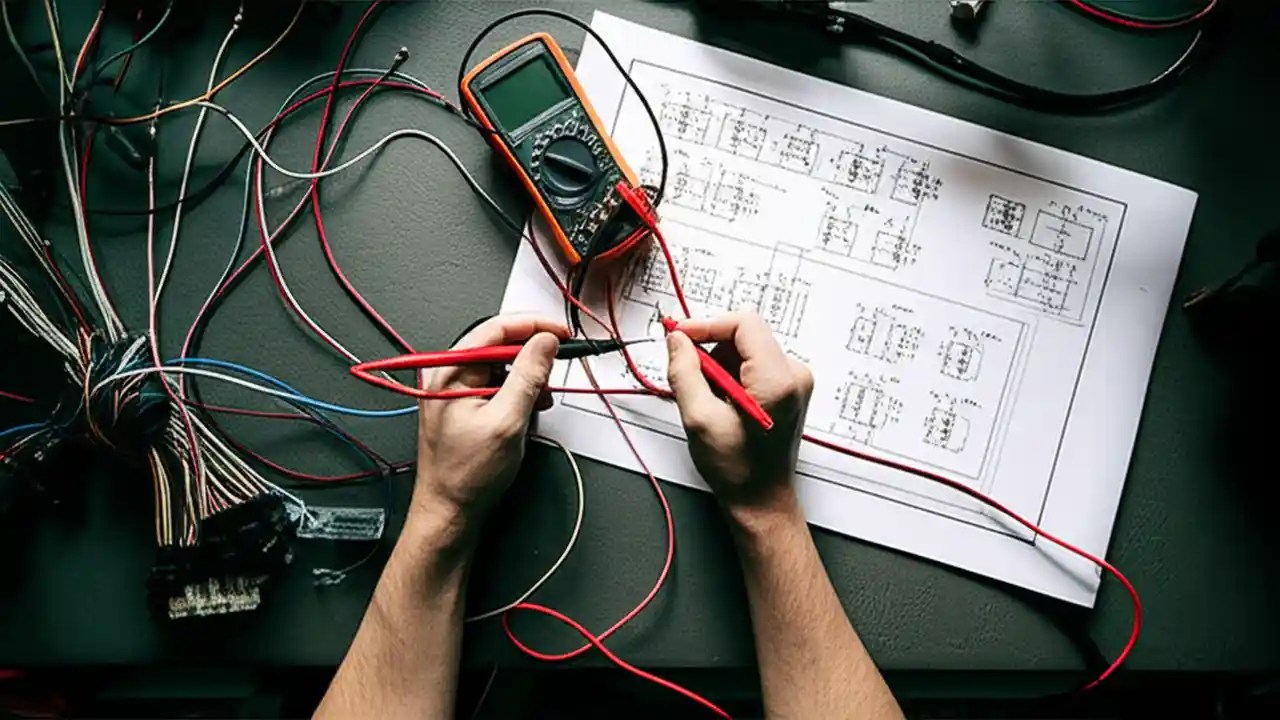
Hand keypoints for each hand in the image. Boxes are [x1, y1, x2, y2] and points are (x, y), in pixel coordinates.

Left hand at [411, 315, 567, 544]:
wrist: (450, 511)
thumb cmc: (467, 475)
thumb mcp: (508, 421)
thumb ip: (529, 376)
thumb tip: (545, 342)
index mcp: (448, 371)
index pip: (495, 329)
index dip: (533, 326)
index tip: (561, 333)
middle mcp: (447, 375)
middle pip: (498, 346)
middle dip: (532, 355)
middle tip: (557, 363)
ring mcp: (453, 390)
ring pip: (500, 366)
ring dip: (527, 377)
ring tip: (541, 397)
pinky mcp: (463, 405)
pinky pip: (495, 385)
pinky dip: (517, 392)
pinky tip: (529, 408)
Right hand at [666, 312, 812, 521]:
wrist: (761, 499)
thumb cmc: (738, 470)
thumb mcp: (699, 420)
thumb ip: (685, 372)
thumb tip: (677, 340)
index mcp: (777, 380)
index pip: (744, 323)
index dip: (707, 325)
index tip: (681, 336)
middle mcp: (793, 374)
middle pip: (745, 334)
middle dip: (710, 348)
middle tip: (688, 373)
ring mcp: (794, 381)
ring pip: (746, 348)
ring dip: (719, 364)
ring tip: (707, 398)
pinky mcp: (787, 387)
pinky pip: (753, 363)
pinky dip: (730, 374)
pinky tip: (720, 401)